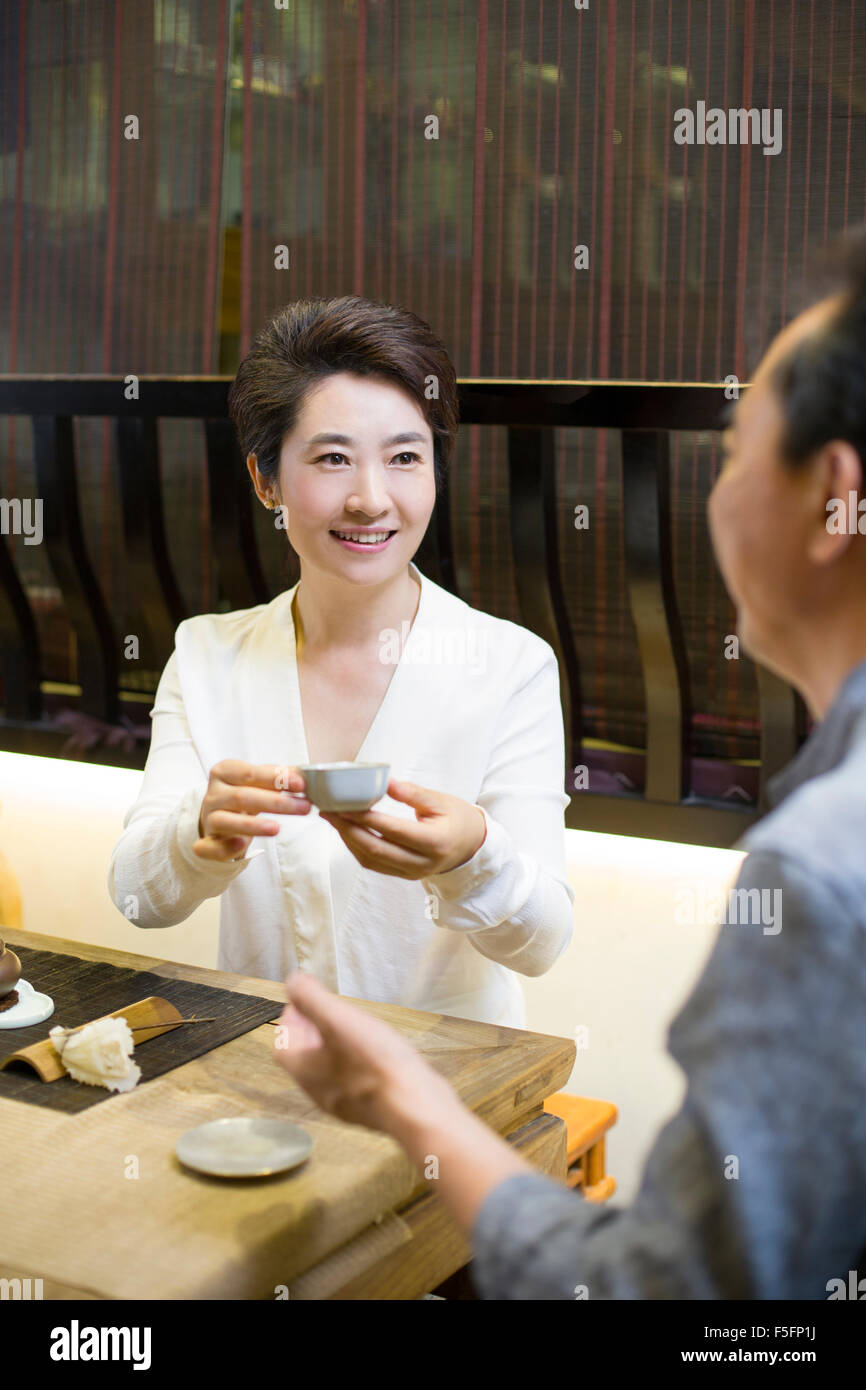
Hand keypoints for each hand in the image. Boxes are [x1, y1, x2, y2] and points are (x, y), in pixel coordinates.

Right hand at [194, 760, 310, 862]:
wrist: (218, 818)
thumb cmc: (244, 795)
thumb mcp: (258, 782)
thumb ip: (278, 778)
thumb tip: (302, 776)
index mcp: (225, 772)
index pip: (250, 773)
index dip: (275, 778)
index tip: (301, 784)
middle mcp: (214, 794)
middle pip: (242, 797)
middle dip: (275, 803)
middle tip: (304, 807)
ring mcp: (208, 819)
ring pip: (225, 820)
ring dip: (252, 825)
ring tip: (277, 829)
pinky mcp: (206, 843)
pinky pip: (211, 847)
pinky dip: (226, 847)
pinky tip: (242, 844)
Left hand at [274, 972, 534, 1234]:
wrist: (416, 1108)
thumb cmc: (375, 1062)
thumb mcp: (339, 1020)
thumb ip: (312, 998)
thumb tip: (292, 980)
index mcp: (306, 1071)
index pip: (284, 1045)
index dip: (290, 1021)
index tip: (303, 1000)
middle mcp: (320, 1092)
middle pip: (304, 1059)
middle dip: (310, 1032)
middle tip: (325, 1010)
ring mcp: (345, 1105)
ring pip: (329, 1071)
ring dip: (332, 1047)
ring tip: (350, 1027)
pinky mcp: (370, 1109)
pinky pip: (352, 1081)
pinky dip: (353, 1062)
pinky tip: (375, 1052)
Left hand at [318, 779, 486, 879]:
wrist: (472, 847)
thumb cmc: (458, 819)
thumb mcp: (441, 801)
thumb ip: (412, 793)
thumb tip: (384, 782)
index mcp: (435, 842)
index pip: (394, 830)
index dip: (366, 818)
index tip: (345, 804)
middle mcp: (422, 862)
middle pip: (376, 849)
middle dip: (348, 829)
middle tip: (329, 811)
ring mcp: (412, 873)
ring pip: (371, 860)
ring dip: (348, 839)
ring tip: (333, 819)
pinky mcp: (404, 876)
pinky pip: (374, 865)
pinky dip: (357, 848)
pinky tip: (347, 831)